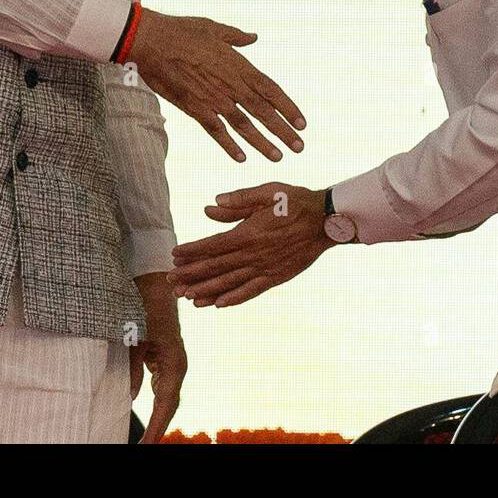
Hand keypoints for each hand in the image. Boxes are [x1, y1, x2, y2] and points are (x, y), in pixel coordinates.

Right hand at [126, 7, 305, 162]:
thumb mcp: (215, 28)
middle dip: (283, 131)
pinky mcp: (195, 108)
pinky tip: (241, 158)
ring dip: (262, 142)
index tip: (302, 123)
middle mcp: (231, 84)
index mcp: (239, 65)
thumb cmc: (182, 31)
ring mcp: (213, 98)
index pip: (271, 90)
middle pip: (263, 111)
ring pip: (244, 125)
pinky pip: (216, 131)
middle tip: (299, 147)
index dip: (288, 108)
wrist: (152, 41)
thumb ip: (237, 37)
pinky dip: (229, 145)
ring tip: (278, 156)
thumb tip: (253, 37)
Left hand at [129, 272, 186, 442]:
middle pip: (169, 406)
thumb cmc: (146, 310)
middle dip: (158, 428)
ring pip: (166, 399)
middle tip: (144, 447)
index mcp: (174, 364)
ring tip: (145, 438)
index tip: (147, 445)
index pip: (166, 404)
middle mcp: (177, 367)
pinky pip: (162, 389)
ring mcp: (173, 364)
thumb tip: (132, 397)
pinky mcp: (165, 361)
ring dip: (157, 418)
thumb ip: (133, 368)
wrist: (158, 288)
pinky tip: (147, 414)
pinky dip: (155, 405)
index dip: (157, 427)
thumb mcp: (135, 339)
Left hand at [167, 183, 334, 306]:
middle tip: (170, 282)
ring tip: (187, 298)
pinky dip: (234, 299)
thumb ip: (238, 200)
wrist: (327, 220)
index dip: (192, 252)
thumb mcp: (266, 192)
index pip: (213, 245)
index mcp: (249, 232)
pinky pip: (251, 291)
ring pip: (230, 283)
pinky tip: (219, 305)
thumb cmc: (295, 201)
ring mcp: (265, 268)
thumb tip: (210, 206)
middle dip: (191, 275)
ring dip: (206, 291)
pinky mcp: (276, 278)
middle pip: (216, 267)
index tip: (174, 255)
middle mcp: (254, 254)